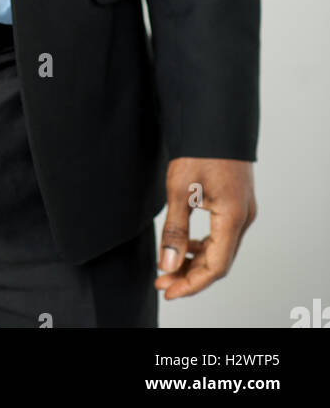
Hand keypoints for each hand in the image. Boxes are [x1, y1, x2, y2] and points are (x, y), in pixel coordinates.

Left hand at [155, 157, 256, 299]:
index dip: (191, 283)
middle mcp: (244, 217)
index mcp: (234, 217)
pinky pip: (222, 233)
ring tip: (169, 265)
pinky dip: (203, 244)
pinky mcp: (236, 201)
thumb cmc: (198, 148)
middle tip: (163, 281)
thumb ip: (175, 230)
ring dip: (196, 260)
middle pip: (220, 261)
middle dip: (191, 275)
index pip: (215, 266)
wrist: (214, 116)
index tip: (168, 290)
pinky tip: (185, 244)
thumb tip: (168, 265)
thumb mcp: (180, 190)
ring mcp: (243, 208)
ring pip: (221, 248)